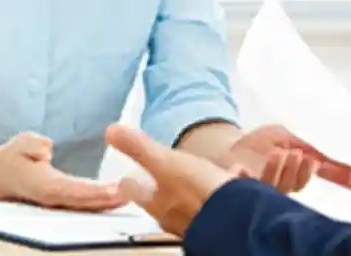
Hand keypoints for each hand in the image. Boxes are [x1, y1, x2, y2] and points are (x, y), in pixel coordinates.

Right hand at [0, 132, 127, 210]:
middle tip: (133, 193)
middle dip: (110, 200)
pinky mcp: (64, 200)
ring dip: (110, 203)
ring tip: (133, 195)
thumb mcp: (21, 143)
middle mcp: (55, 198)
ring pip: (88, 205)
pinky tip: (120, 196)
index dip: (96, 192)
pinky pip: (86, 202)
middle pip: (87, 202)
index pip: (75, 190)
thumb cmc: (13, 156)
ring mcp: (60, 201)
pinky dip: (103, 201)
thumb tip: (46, 150)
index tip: (116, 190)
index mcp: (46, 186)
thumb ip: (33, 145)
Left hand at [106, 124, 239, 236]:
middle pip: (164, 200)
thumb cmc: (198, 194)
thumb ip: (139, 147)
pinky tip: (240, 174)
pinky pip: (226, 199)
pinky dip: (232, 185)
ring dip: (203, 185)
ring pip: (197, 200)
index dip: (130, 182)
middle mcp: (176, 216)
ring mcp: (202, 219)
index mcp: (158, 203)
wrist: (237, 220)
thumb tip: (110, 131)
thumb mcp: (165, 162)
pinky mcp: (227, 219)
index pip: (135, 191)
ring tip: (211, 170)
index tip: (126, 177)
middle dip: (167, 186)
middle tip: (168, 173)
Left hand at [221, 124, 317, 192]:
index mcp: (285, 180)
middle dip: (292, 171)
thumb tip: (322, 155)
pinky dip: (243, 179)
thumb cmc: (259, 143)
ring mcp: (252, 191)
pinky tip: (242, 169)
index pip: (299, 182)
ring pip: (268, 189)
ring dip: (274, 172)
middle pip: (286, 187)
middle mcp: (271, 190)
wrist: (227, 144)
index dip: (305, 172)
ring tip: (276, 154)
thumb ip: (300, 144)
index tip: (310, 158)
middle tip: (294, 154)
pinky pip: (239, 189)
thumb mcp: (282, 137)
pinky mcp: (233, 189)